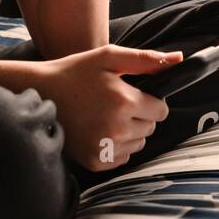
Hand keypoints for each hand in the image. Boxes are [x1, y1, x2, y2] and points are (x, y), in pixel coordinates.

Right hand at [35, 45, 183, 172]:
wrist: (40, 94)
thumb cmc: (75, 72)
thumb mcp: (109, 57)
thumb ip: (145, 59)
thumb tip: (179, 59)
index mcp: (124, 101)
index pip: (161, 111)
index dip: (149, 101)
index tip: (132, 94)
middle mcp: (117, 128)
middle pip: (150, 128)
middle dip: (140, 116)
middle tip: (115, 104)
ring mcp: (105, 147)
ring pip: (138, 143)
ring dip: (129, 132)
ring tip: (106, 116)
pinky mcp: (95, 161)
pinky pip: (122, 157)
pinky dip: (116, 146)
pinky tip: (98, 130)